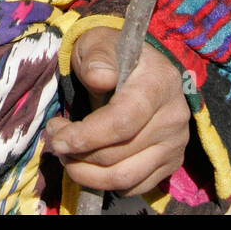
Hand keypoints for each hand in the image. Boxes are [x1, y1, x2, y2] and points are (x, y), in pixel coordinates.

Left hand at [43, 27, 190, 195]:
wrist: (138, 69)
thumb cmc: (112, 55)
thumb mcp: (98, 43)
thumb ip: (97, 58)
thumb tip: (100, 77)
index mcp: (160, 81)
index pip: (123, 121)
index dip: (87, 135)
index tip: (57, 136)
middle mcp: (174, 116)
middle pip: (119, 154)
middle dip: (78, 153)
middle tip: (55, 140)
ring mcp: (175, 143)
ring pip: (125, 177)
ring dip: (87, 174)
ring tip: (67, 155)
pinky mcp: (171, 163)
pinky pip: (133, 185)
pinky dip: (103, 182)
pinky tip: (87, 163)